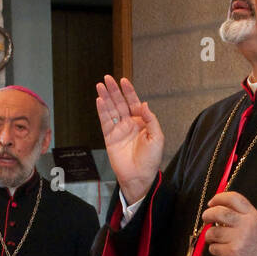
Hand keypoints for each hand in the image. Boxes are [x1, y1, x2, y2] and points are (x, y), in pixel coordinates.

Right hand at [95, 75, 163, 202]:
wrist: (139, 176)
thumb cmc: (151, 160)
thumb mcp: (157, 138)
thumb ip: (150, 119)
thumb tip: (144, 104)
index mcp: (141, 122)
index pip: (134, 102)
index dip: (129, 91)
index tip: (124, 80)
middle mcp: (129, 124)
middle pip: (120, 103)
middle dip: (114, 90)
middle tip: (107, 78)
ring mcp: (119, 130)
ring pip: (111, 110)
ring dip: (105, 97)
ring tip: (100, 86)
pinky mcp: (110, 138)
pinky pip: (105, 122)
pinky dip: (101, 111)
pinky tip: (99, 101)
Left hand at [202, 191, 256, 255]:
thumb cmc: (255, 242)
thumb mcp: (253, 222)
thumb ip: (238, 213)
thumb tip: (215, 206)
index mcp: (251, 214)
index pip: (233, 198)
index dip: (218, 198)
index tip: (211, 203)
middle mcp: (246, 224)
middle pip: (219, 212)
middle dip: (208, 215)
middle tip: (206, 219)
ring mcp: (239, 239)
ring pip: (213, 232)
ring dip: (209, 236)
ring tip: (214, 238)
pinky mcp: (233, 252)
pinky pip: (214, 247)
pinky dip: (213, 249)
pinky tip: (220, 249)